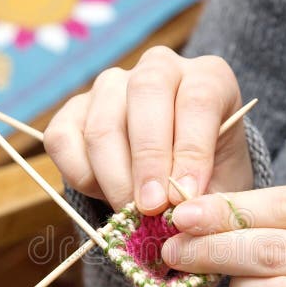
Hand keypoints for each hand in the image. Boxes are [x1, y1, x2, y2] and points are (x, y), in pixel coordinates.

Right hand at [42, 46, 252, 213]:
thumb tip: (182, 216)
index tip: (186, 195)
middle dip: (148, 159)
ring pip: (103, 123)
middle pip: (146, 94)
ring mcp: (111, 85)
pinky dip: (80, 176)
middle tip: (151, 207)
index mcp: (208, 77)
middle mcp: (158, 69)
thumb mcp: (221, 188)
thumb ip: (208, 201)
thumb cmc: (205, 182)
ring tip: (131, 213)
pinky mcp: (73, 110)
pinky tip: (104, 196)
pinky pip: (64, 140)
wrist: (173, 184)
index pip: (198, 99)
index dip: (191, 149)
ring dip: (115, 178)